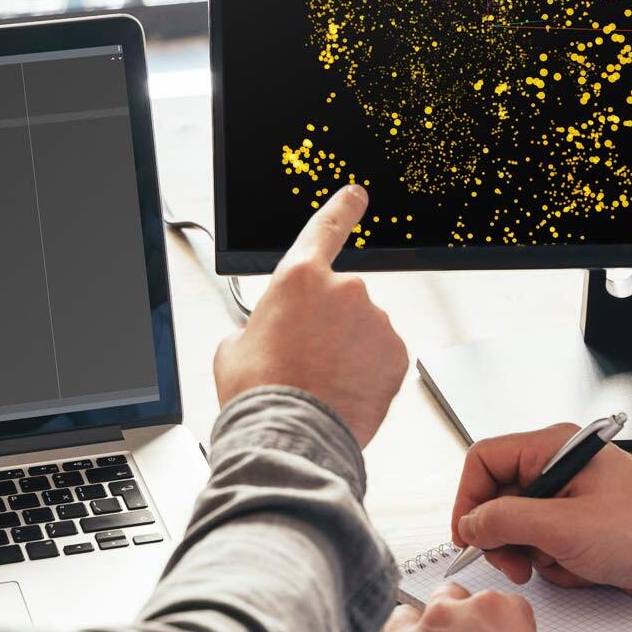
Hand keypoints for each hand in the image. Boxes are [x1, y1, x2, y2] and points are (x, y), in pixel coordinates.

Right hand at [213, 185, 408, 447]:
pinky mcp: (396, 353)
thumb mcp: (235, 347)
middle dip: (328, 324)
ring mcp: (375, 320)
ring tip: (322, 382)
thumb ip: (260, 324)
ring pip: (364, 330)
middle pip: (340, 298)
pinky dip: (368, 371)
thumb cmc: (261, 393)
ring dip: (348, 350)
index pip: (326, 227)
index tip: (356, 196)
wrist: (290, 436)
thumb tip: (268, 334)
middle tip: (305, 360)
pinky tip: (345, 390)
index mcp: (299, 278)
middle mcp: (344, 289)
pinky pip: (382, 356)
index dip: (342, 208)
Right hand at [451, 423, 631, 602]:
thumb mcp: (565, 527)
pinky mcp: (580, 527)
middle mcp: (558, 467)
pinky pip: (544, 546)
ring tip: (562, 564)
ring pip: (518, 527)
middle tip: (514, 563)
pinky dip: (556, 564)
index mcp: (554, 447)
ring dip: (533, 554)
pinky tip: (584, 568)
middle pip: (497, 497)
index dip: (468, 499)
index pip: (485, 460)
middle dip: (503, 536)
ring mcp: (569, 498)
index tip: (467, 536)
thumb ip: (506, 521)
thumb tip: (470, 524)